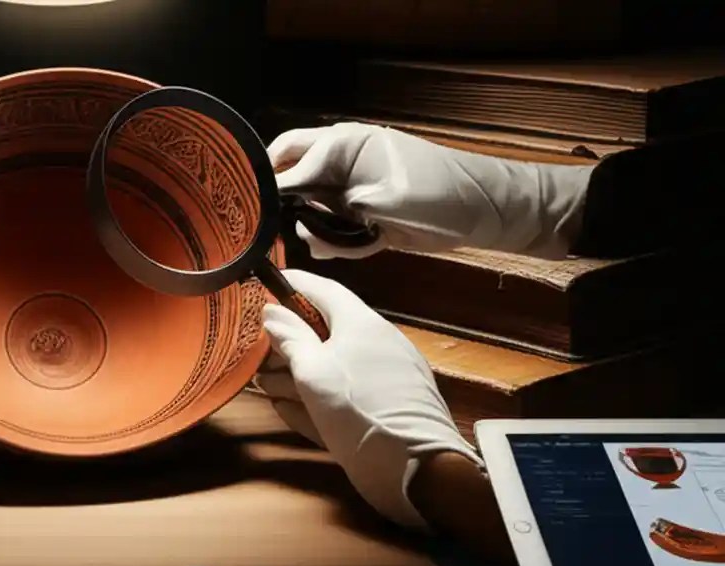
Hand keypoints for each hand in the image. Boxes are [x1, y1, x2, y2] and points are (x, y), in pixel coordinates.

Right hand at [255, 269, 481, 530]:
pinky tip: (286, 408)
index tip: (263, 284)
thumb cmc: (358, 408)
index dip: (293, 284)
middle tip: (254, 348)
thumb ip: (291, 339)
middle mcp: (375, 345)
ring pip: (331, 367)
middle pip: (325, 331)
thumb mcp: (314, 372)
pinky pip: (342, 396)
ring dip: (294, 373)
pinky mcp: (383, 411)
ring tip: (262, 381)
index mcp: (361, 324)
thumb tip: (271, 312)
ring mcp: (383, 379)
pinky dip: (312, 399)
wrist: (415, 468)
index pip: (324, 290)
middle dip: (288, 339)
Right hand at [268, 122, 591, 259]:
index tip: (256, 214)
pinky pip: (329, 226)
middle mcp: (342, 160)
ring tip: (319, 241)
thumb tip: (283, 208)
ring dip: (308, 224)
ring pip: (307, 204)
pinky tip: (339, 248)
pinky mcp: (361, 213)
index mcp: (346, 142)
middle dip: (282, 202)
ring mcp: (351, 186)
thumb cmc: (439, 194)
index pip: (290, 156)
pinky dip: (330, 240)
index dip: (271, 184)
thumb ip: (328, 202)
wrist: (485, 214)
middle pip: (291, 174)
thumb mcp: (379, 197)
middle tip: (271, 229)